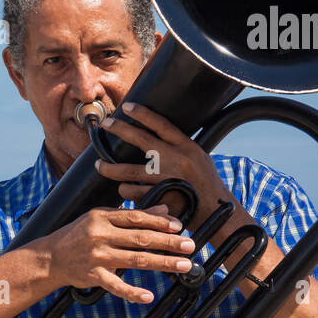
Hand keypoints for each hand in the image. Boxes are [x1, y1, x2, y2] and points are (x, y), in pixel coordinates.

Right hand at [37, 204, 196, 304]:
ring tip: (183, 265)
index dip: (160, 222)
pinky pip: (115, 286)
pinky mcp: (93, 276)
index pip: (137, 218)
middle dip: (168, 242)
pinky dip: (131, 292)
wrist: (49, 257)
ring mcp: (97, 257)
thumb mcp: (100, 218)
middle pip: (141, 238)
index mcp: (102, 217)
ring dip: (162, 263)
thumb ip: (132, 215)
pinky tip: (148, 296)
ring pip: (135, 260)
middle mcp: (100, 235)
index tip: (179, 227)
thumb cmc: (77, 235)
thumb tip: (164, 210)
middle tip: (190, 245)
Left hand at [93, 103, 235, 225]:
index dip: (143, 114)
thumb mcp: (199, 158)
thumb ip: (180, 147)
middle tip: (106, 123)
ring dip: (111, 169)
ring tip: (100, 165)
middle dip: (121, 129)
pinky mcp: (161, 198)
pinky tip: (124, 190)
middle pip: (142, 140)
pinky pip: (135, 193)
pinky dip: (126, 192)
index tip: (127, 106)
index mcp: (187, 148)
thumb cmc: (206, 183)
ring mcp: (167, 180)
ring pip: (130, 171)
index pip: (162, 125)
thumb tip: (157, 134)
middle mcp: (176, 161)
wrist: (217, 211)